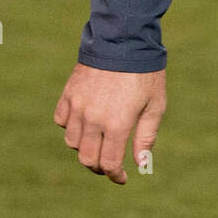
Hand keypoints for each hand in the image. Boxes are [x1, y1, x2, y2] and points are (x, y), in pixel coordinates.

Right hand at [54, 63, 166, 184]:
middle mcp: (93, 119)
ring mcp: (78, 106)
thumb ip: (146, 136)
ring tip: (99, 142)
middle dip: (99, 167)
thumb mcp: (155, 104)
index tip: (122, 178)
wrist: (125, 39)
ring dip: (85, 148)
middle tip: (109, 164)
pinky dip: (71, 127)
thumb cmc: (145, 73)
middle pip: (87, 158)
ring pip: (72, 142)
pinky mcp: (69, 93)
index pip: (109, 163)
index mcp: (117, 124)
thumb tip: (141, 164)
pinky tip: (84, 123)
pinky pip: (62, 121)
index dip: (115, 176)